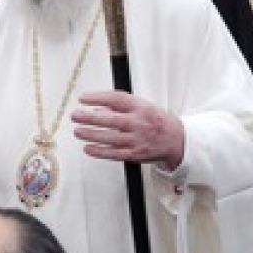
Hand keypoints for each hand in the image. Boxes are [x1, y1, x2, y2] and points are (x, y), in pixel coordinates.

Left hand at [70, 91, 184, 170]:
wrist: (177, 140)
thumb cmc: (155, 120)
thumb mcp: (142, 106)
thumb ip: (120, 107)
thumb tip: (96, 109)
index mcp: (141, 107)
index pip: (117, 100)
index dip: (98, 98)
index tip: (82, 98)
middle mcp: (139, 123)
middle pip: (112, 120)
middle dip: (90, 118)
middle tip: (75, 115)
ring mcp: (138, 140)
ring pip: (111, 138)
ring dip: (92, 135)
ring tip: (77, 131)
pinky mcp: (135, 154)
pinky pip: (115, 154)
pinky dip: (100, 152)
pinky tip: (87, 148)